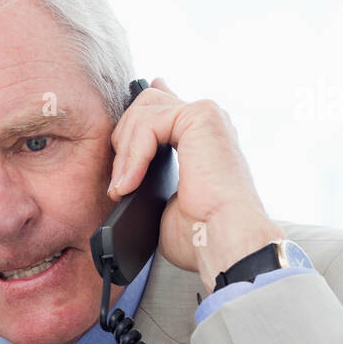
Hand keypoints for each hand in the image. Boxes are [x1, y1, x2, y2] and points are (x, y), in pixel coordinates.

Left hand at [107, 78, 281, 292]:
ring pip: (142, 113)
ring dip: (124, 153)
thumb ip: (148, 180)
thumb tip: (123, 185)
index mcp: (201, 137)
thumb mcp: (164, 203)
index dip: (140, 110)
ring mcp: (206, 115)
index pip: (165, 105)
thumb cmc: (199, 233)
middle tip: (119, 182)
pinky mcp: (201, 116)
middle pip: (146, 103)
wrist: (223, 240)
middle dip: (122, 140)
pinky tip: (129, 184)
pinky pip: (148, 124)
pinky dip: (133, 156)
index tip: (124, 124)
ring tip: (122, 189)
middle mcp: (206, 121)